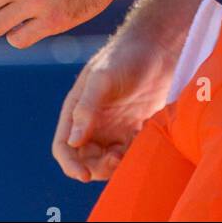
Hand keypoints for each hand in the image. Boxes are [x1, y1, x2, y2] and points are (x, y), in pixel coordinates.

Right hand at [52, 32, 179, 182]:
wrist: (157, 47)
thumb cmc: (126, 56)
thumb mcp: (103, 79)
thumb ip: (87, 108)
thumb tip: (73, 142)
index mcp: (76, 109)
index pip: (63, 146)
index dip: (70, 165)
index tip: (84, 176)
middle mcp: (91, 121)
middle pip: (84, 159)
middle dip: (95, 168)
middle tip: (114, 160)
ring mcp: (112, 126)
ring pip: (104, 160)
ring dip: (112, 166)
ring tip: (125, 153)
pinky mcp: (132, 128)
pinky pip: (125, 154)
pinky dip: (129, 157)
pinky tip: (140, 142)